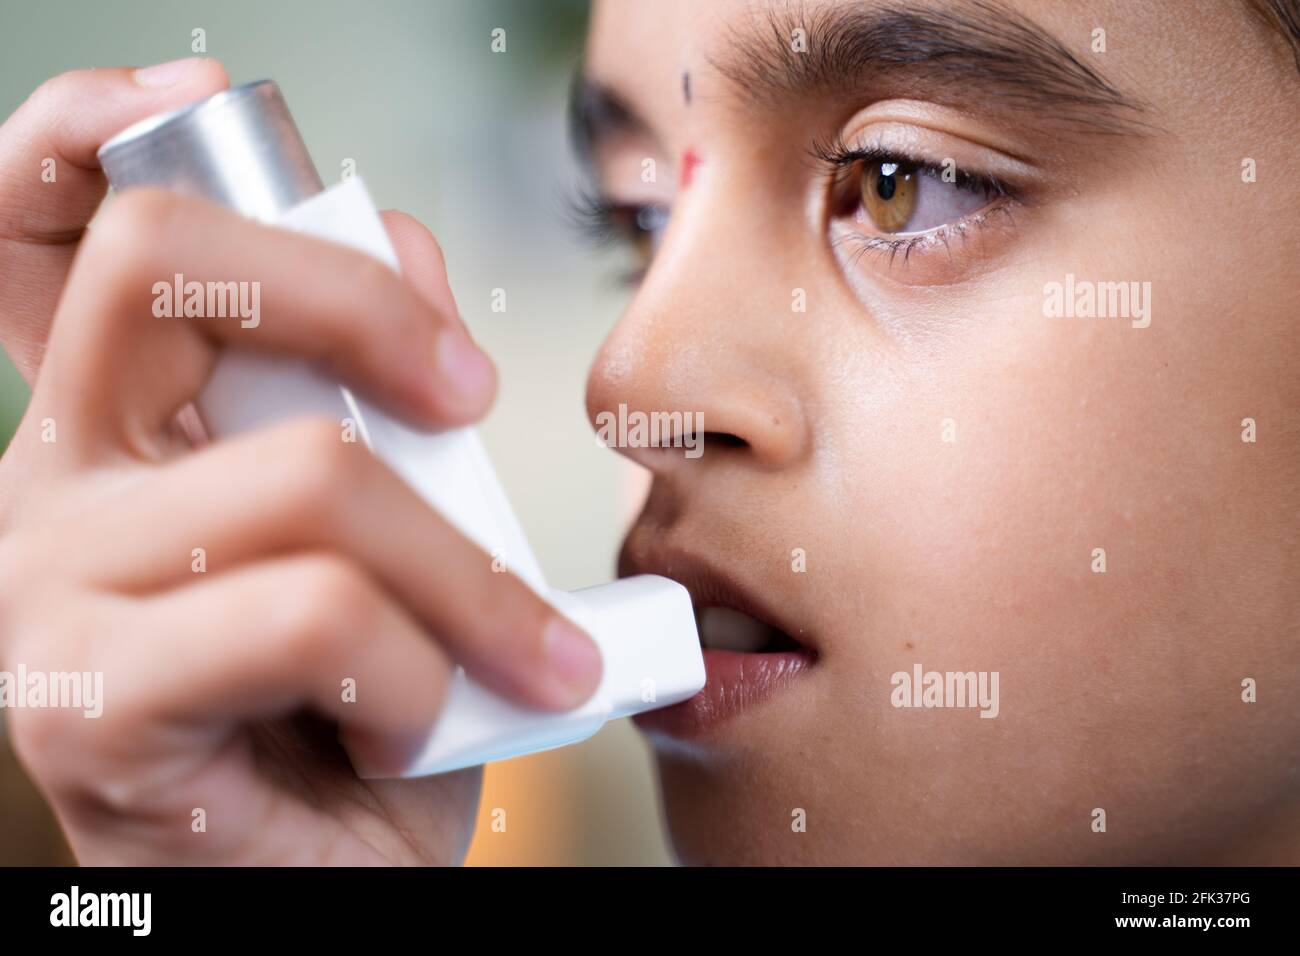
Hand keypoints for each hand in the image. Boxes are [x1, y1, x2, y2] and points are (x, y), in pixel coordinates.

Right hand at [0, 66, 602, 864]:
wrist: (327, 878)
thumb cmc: (362, 703)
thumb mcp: (392, 518)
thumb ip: (373, 381)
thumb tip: (397, 245)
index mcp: (110, 425)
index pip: (45, 222)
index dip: (94, 126)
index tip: (206, 103)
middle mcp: (45, 481)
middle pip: (171, 265)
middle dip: (362, 302)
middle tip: (467, 395)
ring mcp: (46, 590)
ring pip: (304, 473)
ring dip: (467, 575)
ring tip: (513, 652)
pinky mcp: (83, 708)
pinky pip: (315, 615)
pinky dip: (421, 668)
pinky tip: (415, 723)